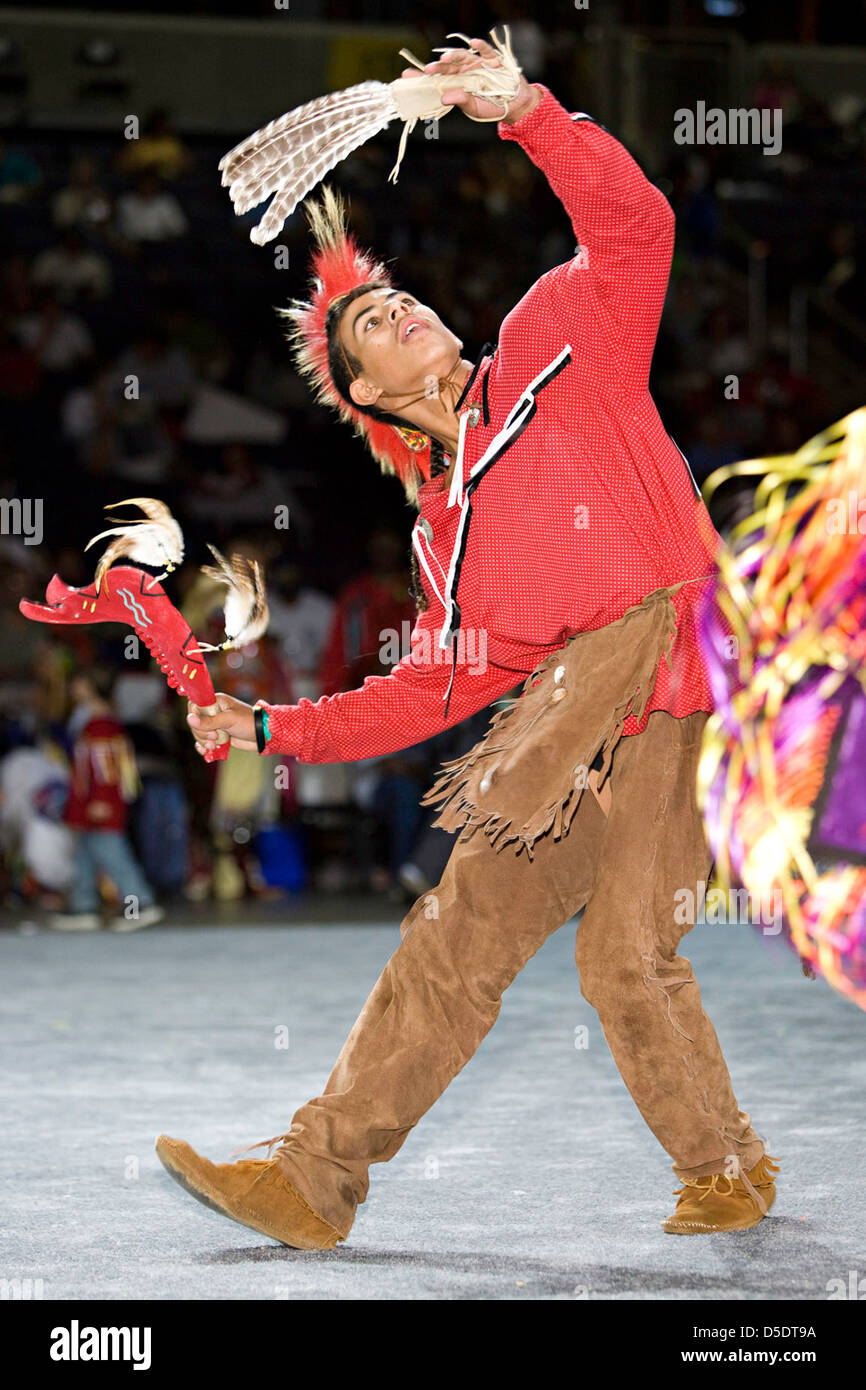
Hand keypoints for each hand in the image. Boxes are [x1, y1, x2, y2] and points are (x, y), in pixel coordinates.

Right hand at [187, 694, 256, 754]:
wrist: (262, 736)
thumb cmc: (248, 722)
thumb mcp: (228, 720)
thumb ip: (209, 721)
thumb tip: (189, 719)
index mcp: (215, 702)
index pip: (194, 706)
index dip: (195, 717)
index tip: (203, 725)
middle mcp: (213, 712)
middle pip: (195, 723)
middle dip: (202, 733)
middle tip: (215, 737)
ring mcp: (215, 725)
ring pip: (199, 734)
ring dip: (204, 742)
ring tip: (214, 746)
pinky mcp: (218, 737)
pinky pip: (204, 743)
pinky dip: (205, 748)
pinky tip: (208, 753)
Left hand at [401, 35, 541, 125]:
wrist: (515, 105)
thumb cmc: (492, 107)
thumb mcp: (474, 108)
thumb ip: (461, 101)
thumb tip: (444, 97)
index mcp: (456, 84)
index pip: (436, 79)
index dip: (421, 77)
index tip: (406, 75)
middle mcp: (464, 71)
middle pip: (447, 66)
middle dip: (437, 67)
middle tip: (427, 70)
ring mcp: (477, 64)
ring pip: (462, 56)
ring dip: (453, 56)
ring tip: (445, 60)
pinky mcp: (492, 59)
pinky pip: (485, 50)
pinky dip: (481, 46)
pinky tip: (474, 43)